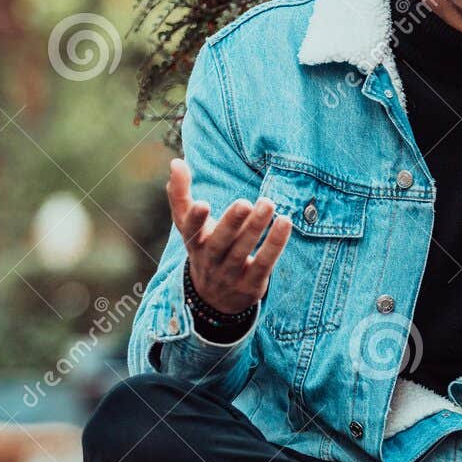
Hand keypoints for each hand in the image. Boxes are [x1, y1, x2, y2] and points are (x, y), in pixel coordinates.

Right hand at [167, 158, 290, 313]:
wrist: (214, 299)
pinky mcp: (251, 285)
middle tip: (245, 202)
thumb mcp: (189, 226)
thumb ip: (180, 194)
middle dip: (231, 223)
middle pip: (219, 242)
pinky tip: (285, 222)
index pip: (190, 231)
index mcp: (193, 243)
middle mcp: (209, 260)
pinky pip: (264, 263)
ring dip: (256, 228)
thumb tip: (176, 162)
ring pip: (243, 252)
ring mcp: (230, 275)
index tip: (202, 203)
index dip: (195, 219)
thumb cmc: (204, 248)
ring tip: (269, 203)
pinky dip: (275, 244)